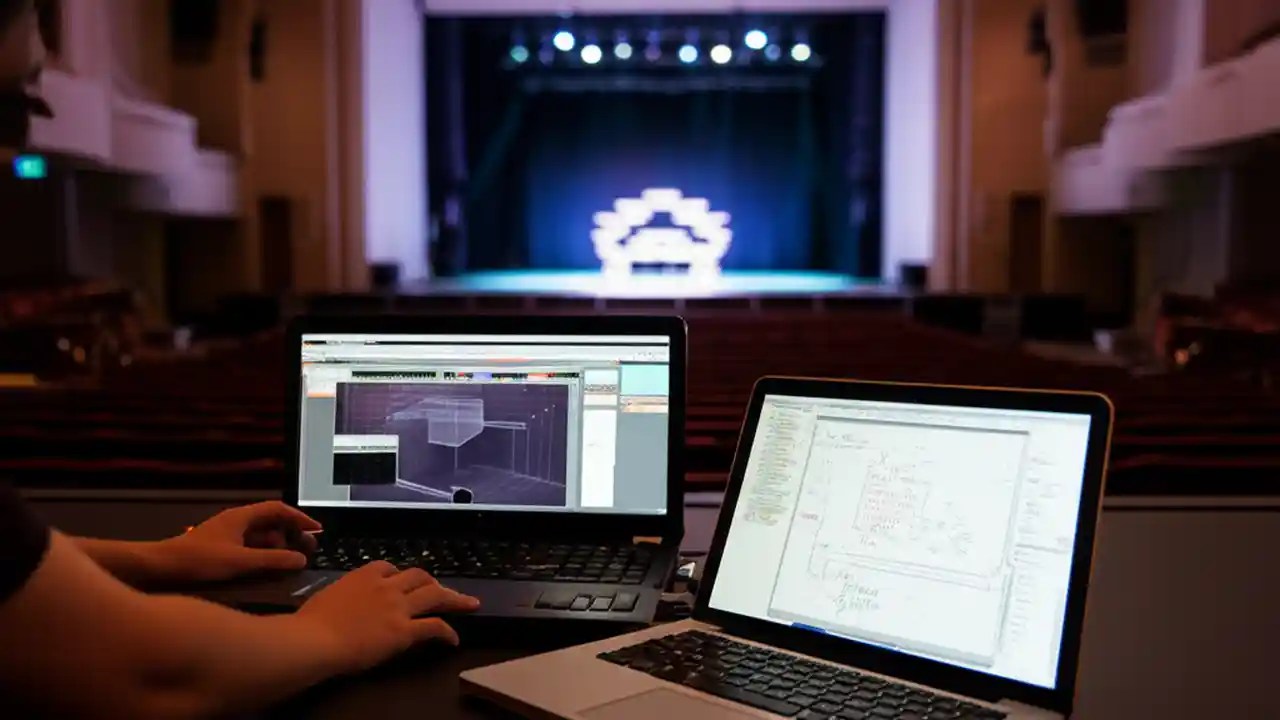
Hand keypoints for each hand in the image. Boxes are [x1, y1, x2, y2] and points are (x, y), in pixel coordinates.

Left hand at [154, 501, 322, 583]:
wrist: (161, 568)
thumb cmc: (198, 560)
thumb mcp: (241, 561)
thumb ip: (273, 560)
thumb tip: (301, 559)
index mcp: (241, 517)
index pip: (278, 510)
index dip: (299, 518)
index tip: (316, 530)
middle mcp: (236, 522)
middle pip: (271, 522)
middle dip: (291, 533)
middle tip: (307, 548)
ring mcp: (227, 535)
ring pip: (260, 536)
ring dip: (277, 545)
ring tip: (290, 560)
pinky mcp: (220, 548)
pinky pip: (249, 546)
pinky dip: (263, 554)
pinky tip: (268, 567)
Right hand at [297, 561, 479, 672]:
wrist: (315, 640)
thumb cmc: (310, 622)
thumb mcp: (325, 597)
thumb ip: (340, 595)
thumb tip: (338, 600)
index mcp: (363, 576)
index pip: (388, 566)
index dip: (399, 573)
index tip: (402, 580)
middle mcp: (385, 586)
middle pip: (418, 575)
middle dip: (431, 581)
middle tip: (440, 588)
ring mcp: (398, 607)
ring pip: (435, 595)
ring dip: (454, 598)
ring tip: (468, 604)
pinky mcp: (405, 631)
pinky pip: (434, 626)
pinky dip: (448, 632)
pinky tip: (454, 639)